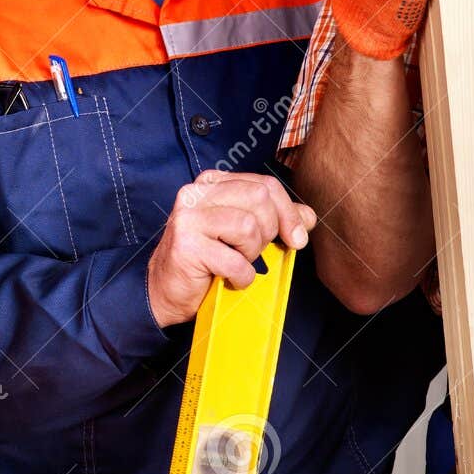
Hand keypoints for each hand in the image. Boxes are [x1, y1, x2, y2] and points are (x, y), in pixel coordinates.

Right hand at [147, 170, 316, 327]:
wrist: (165, 290)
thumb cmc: (206, 259)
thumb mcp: (242, 233)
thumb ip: (275, 220)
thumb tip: (307, 218)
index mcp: (212, 183)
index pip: (264, 184)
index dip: (288, 212)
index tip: (296, 238)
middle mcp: (196, 193)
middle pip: (259, 199)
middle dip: (270, 231)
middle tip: (255, 251)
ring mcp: (188, 217)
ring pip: (248, 227)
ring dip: (251, 255)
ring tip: (236, 262)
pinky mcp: (186, 246)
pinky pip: (235, 261)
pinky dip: (241, 277)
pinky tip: (229, 279)